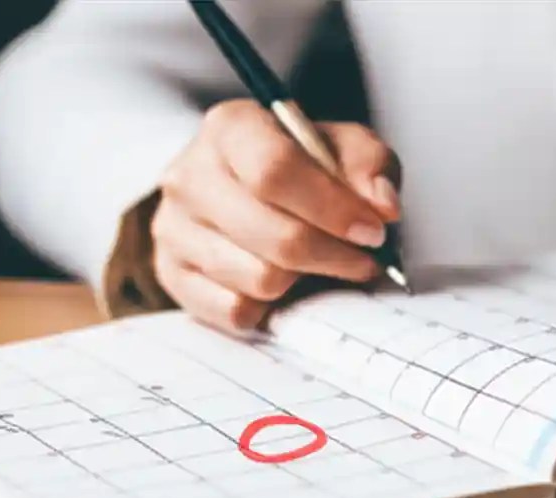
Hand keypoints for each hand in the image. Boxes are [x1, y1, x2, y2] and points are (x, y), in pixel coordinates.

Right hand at [152, 99, 399, 332]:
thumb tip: (382, 207)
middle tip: (363, 257)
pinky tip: (281, 284)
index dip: (332, 208)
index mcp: (229, 128)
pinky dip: (270, 307)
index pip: (275, 170)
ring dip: (303, 280)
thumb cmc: (296, 167)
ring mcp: (173, 229)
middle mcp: (189, 175)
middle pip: (273, 235)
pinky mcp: (173, 276)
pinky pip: (235, 312)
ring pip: (259, 279)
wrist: (238, 190)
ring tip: (316, 264)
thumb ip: (369, 164)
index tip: (372, 230)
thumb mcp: (340, 146)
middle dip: (332, 254)